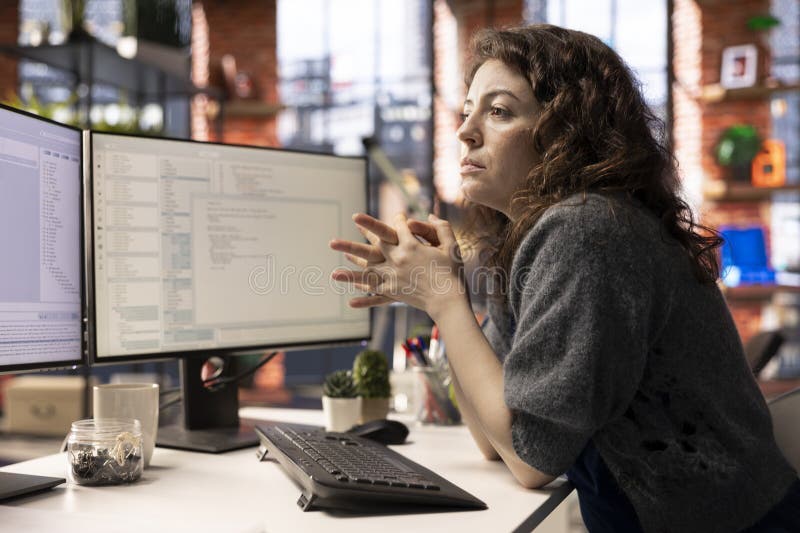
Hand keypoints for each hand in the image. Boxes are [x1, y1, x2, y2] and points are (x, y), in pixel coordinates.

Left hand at [329, 213, 466, 317]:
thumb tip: (431, 216)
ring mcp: (392, 277)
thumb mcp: (451, 246)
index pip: (398, 226)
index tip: (398, 216)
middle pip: (373, 245)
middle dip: (356, 241)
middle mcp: (396, 259)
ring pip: (366, 273)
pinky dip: (364, 299)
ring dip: (349, 274)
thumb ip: (441, 228)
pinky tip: (350, 301)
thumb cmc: (452, 272)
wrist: (449, 300)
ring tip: (332, 275)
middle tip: (334, 242)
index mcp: (411, 245)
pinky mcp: (393, 292)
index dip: (398, 219)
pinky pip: (376, 294)